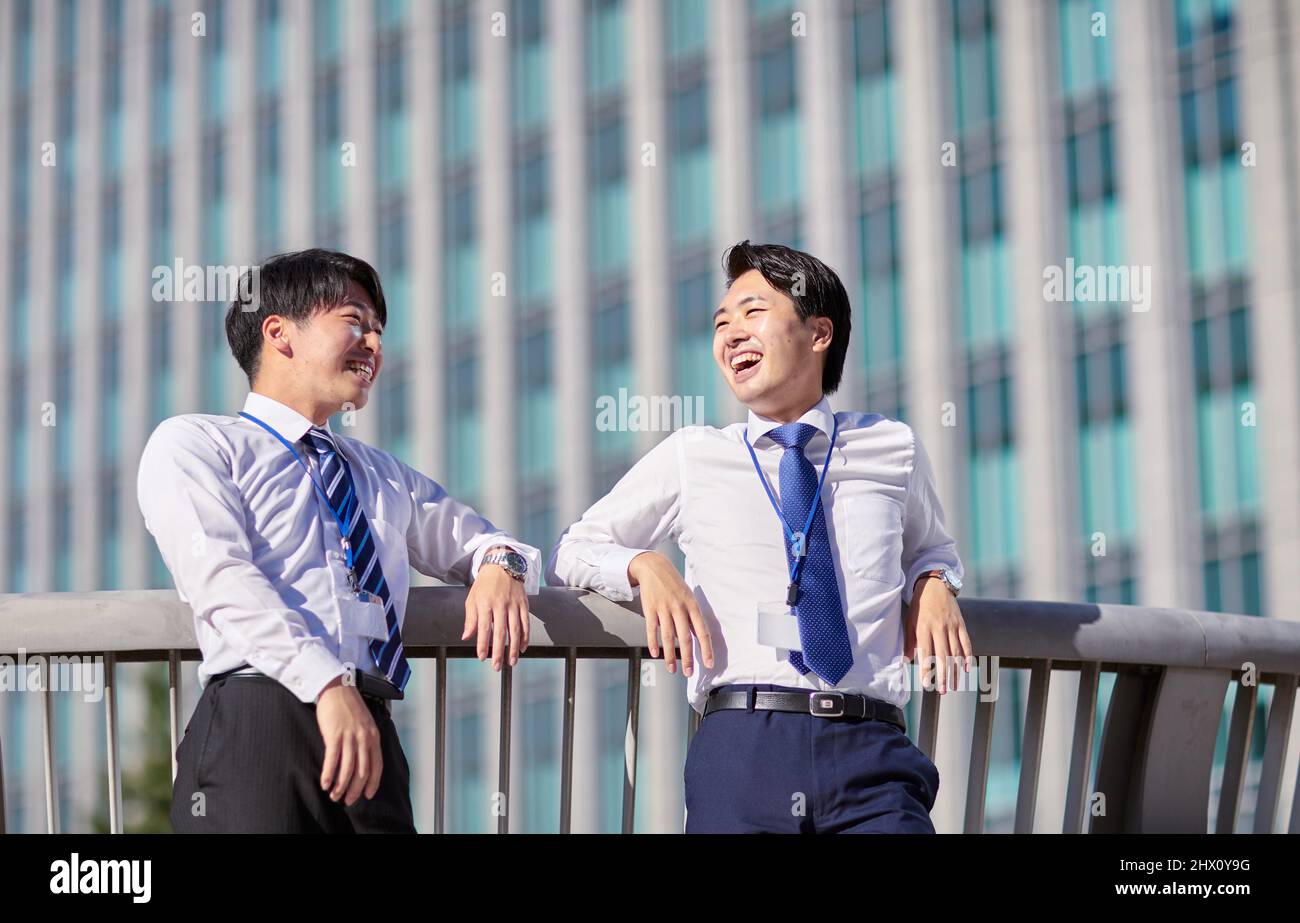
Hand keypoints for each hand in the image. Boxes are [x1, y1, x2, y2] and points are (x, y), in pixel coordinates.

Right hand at [316, 674, 382, 805]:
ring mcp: (349, 737)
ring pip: (347, 769)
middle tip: (348, 801)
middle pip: (362, 771)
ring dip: (341, 786)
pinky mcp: (334, 735)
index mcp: (373, 736)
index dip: (372, 783)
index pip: (377, 766)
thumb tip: (363, 760)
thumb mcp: (365, 723)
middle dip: (355, 789)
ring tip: (334, 796)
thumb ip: (366, 740)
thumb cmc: (349, 706)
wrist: (336, 688)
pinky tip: (325, 784)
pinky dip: (329, 775)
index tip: (367, 795)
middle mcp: (364, 738)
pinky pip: (332, 760)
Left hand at [462, 558, 530, 668]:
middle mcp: (500, 604)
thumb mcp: (472, 599)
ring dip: (514, 648)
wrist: (502, 565)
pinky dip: (525, 637)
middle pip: (501, 632)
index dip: (482, 644)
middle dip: (499, 651)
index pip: (484, 628)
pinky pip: (526, 623)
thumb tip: (466, 637)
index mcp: (485, 603)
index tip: (481, 657)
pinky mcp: (523, 604)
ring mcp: (514, 604)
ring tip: (511, 662)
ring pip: (516, 630)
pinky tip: (522, 648)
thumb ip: (470, 619)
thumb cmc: (484, 585)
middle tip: (497, 667)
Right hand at [627, 551, 714, 676]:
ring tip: (672, 669)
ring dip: (670, 656)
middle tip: (688, 673)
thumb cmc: (673, 584)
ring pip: (668, 637)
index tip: (709, 664)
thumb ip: (691, 617)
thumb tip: (694, 638)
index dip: (706, 649)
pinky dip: (653, 643)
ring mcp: (664, 608)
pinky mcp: (650, 608)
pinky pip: (652, 629)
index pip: (702, 631)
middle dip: (687, 658)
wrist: (653, 567)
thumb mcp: (688, 596)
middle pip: (684, 638)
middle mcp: (679, 608)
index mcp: (692, 605)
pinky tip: (655, 654)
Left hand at [904, 575, 972, 693]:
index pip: (925, 653)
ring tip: (953, 686)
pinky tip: (967, 669)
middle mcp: (939, 628)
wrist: (934, 585)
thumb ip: (909, 641)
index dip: (926, 670)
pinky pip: (966, 642)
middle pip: (943, 656)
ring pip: (956, 653)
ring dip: (955, 671)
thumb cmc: (919, 606)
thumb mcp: (910, 621)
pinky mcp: (961, 624)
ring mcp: (952, 626)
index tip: (926, 684)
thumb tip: (906, 660)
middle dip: (942, 675)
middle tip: (942, 691)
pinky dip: (968, 657)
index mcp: (924, 628)